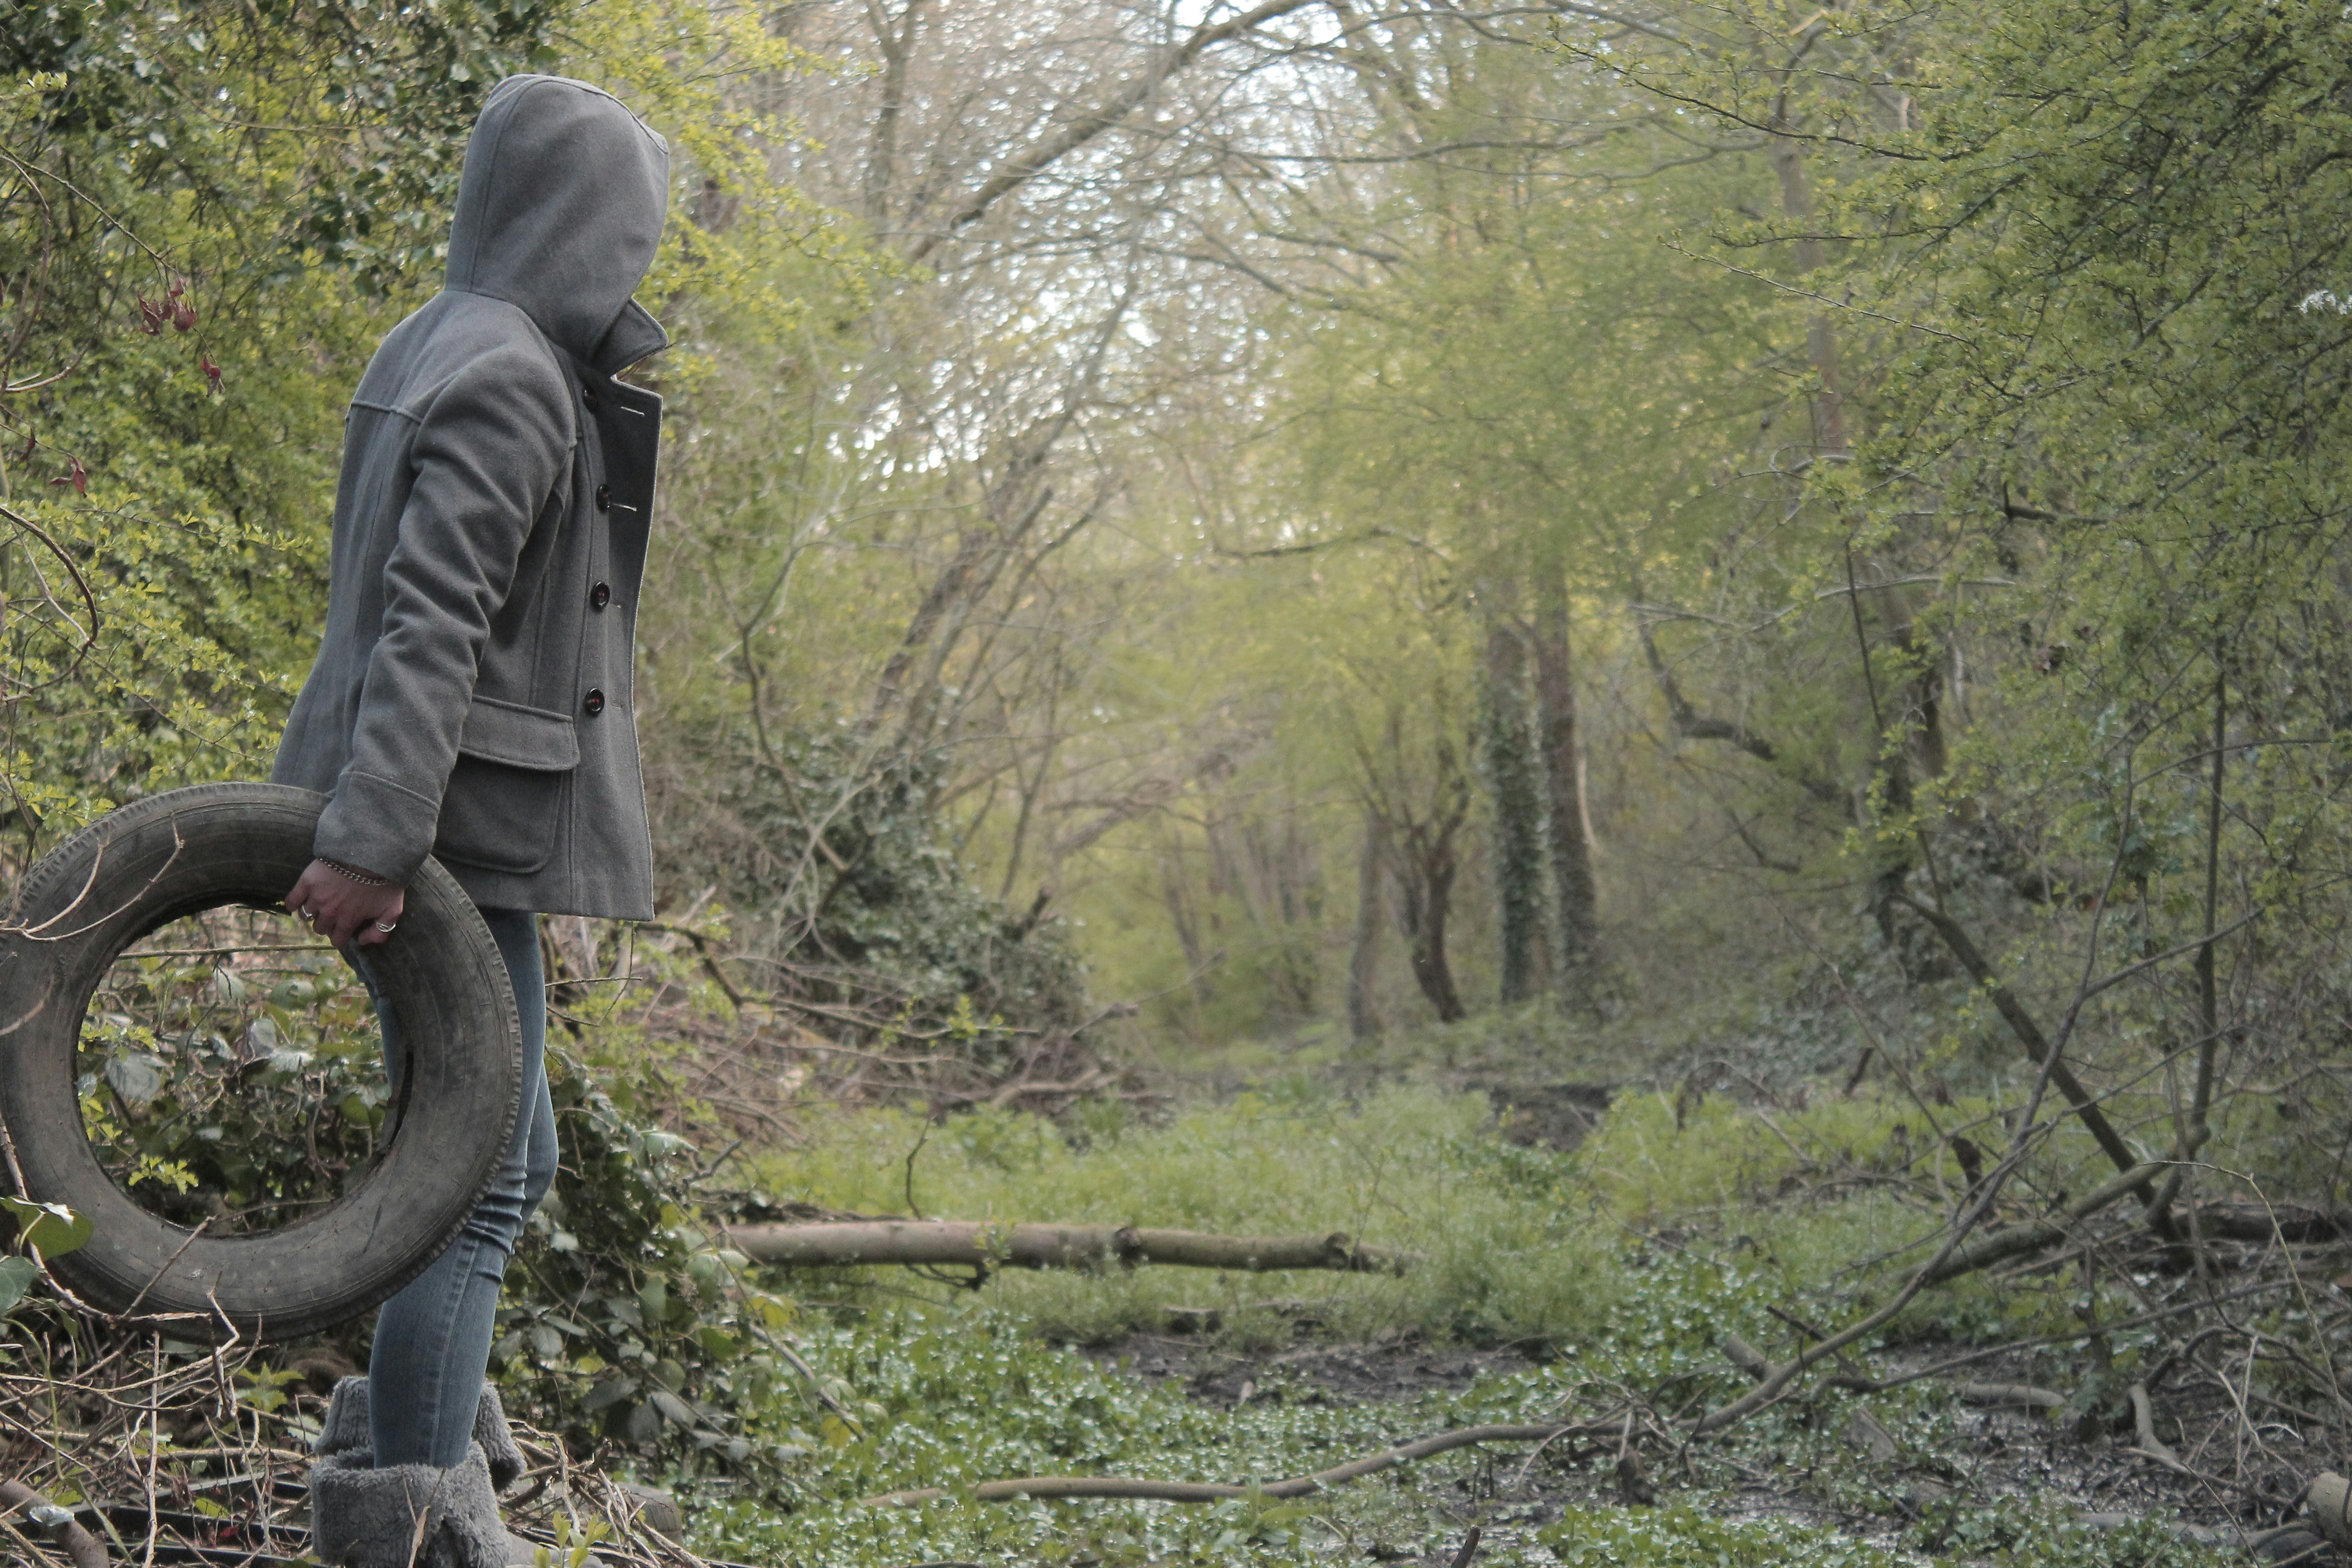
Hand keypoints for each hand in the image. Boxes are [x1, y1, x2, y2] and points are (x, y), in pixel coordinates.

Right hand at [285, 859, 406, 948]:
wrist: (370, 853)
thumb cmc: (384, 880)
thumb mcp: (393, 909)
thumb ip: (381, 930)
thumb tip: (363, 942)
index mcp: (348, 921)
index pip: (337, 940)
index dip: (341, 936)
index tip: (344, 929)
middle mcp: (329, 913)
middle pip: (321, 929)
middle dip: (327, 924)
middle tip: (334, 913)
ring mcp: (316, 898)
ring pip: (306, 916)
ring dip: (312, 913)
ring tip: (319, 905)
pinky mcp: (307, 883)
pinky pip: (292, 900)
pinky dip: (293, 904)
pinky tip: (298, 902)